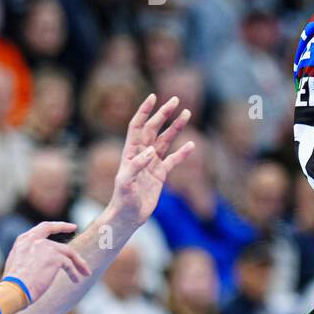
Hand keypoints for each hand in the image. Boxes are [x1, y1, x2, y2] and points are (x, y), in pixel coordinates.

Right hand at [3, 221, 91, 302]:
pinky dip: (74, 273)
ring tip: (85, 274)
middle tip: (84, 261)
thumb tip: (44, 258)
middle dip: (75, 255)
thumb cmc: (13, 283)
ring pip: (69, 254)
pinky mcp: (55, 257)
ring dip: (79, 264)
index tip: (73, 227)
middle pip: (62, 246)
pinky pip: (69, 265)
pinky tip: (77, 280)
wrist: (13, 290)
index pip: (45, 228)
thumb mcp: (17, 262)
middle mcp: (35, 240)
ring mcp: (46, 247)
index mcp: (24, 240)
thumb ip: (30, 254)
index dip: (60, 226)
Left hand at [109, 95, 194, 229]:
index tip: (152, 97)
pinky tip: (191, 145)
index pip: (137, 127)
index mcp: (130, 153)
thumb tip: (150, 151)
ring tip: (187, 113)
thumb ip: (136, 166)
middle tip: (175, 100)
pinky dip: (182, 152)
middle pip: (153, 129)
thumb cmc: (122, 200)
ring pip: (165, 141)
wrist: (128, 217)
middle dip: (163, 114)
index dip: (144, 111)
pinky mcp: (160, 175)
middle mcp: (141, 155)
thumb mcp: (126, 183)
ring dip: (175, 127)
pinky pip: (173, 160)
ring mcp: (152, 164)